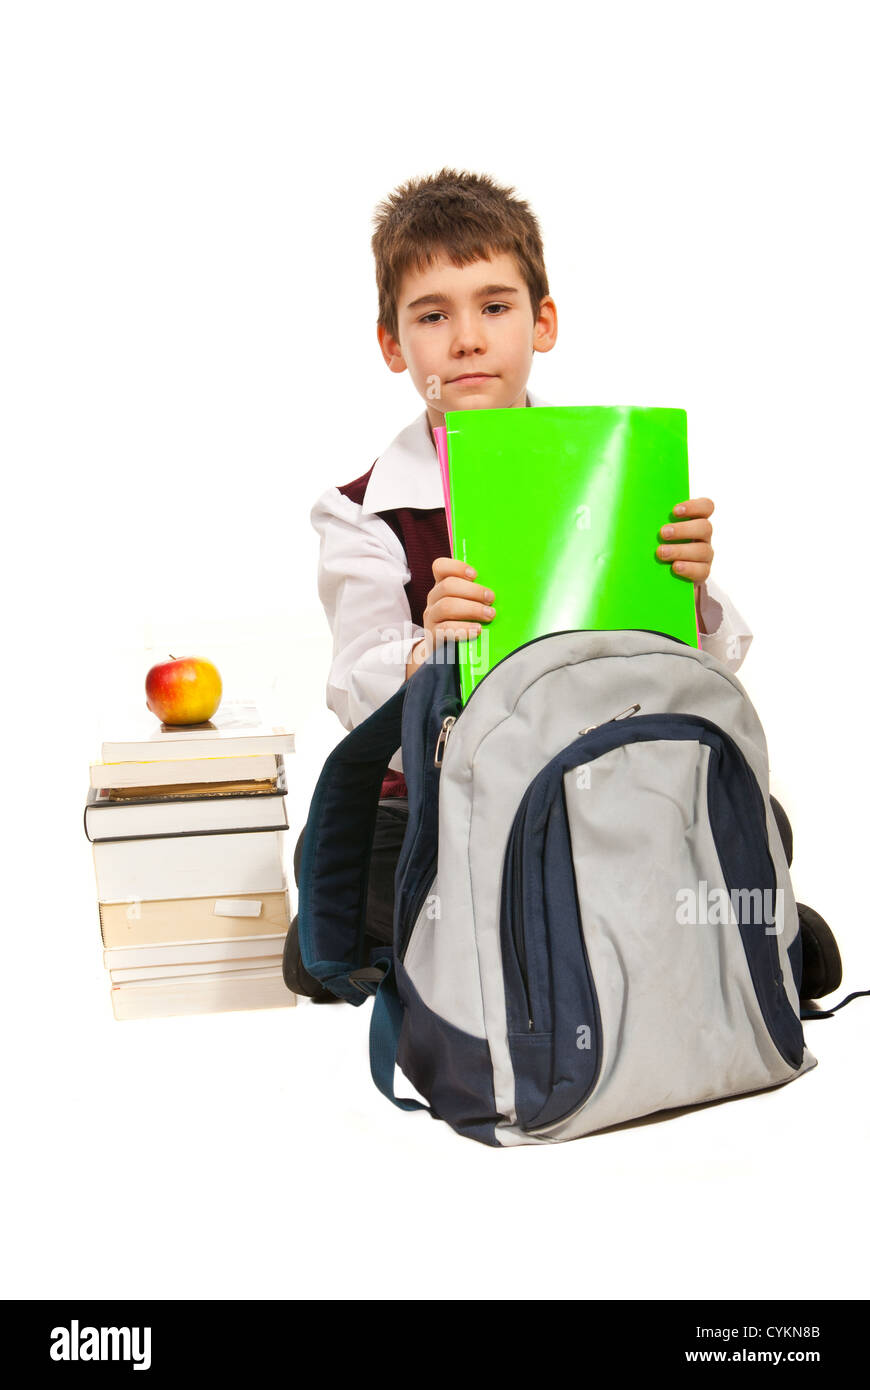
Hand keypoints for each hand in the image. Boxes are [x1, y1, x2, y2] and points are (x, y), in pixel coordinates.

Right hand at [406, 557, 495, 677]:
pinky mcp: (434, 635)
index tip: (475, 575)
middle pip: (447, 586)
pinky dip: (464, 628)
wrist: (448, 653)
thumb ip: (479, 594)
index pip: (440, 567)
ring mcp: (432, 617)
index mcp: (443, 586)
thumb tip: (507, 587)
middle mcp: (434, 598)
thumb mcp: (469, 603)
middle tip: (491, 599)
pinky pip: (445, 629)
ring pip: (446, 606)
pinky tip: (478, 630)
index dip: (457, 567)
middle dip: (473, 591)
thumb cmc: (466, 622)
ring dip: (471, 609)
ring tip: (489, 615)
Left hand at [657, 497, 714, 585]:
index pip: (706, 507)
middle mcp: (703, 536)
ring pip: (703, 550)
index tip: (674, 511)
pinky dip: (688, 568)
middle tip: (663, 533)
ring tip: (661, 552)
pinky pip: (702, 570)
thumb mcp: (652, 531)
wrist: (660, 575)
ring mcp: (705, 554)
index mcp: (694, 520)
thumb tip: (629, 513)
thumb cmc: (655, 545)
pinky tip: (675, 567)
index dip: (694, 506)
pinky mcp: (702, 572)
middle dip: (683, 529)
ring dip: (680, 550)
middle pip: (704, 527)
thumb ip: (649, 521)